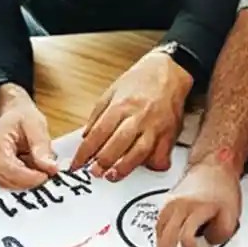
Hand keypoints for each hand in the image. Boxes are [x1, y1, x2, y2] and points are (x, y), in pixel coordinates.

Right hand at [0, 84, 58, 188]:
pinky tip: (34, 174)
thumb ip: (41, 147)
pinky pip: (9, 183)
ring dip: (27, 183)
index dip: (28, 177)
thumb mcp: (36, 125)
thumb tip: (50, 168)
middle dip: (29, 182)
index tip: (46, 176)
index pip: (8, 168)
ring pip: (7, 185)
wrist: (14, 115)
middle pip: (6, 180)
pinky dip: (23, 182)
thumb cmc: (23, 118)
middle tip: (48, 177)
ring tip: (42, 173)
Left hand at [71, 50, 192, 180]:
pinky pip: (161, 154)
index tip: (76, 164)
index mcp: (121, 105)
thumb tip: (86, 137)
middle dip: (103, 162)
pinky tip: (143, 167)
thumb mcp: (112, 91)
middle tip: (94, 172)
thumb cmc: (141, 81)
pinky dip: (152, 164)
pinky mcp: (170, 134)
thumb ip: (98, 115)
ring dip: (124, 167)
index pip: (98, 133)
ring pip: (139, 152)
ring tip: (112, 176)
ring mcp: (156, 126)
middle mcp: (138, 116)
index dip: (85, 152)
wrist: (170, 70)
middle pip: (118, 144)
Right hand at [154, 162, 239, 246]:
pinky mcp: (164, 212)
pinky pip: (162, 236)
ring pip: (161, 243)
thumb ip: (217, 237)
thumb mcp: (230, 215)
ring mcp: (166, 209)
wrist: (213, 165)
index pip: (186, 241)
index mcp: (192, 208)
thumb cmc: (223, 189)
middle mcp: (174, 208)